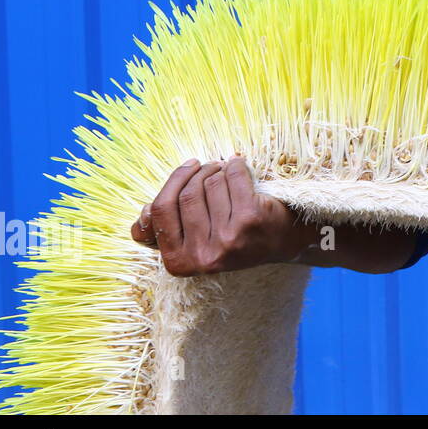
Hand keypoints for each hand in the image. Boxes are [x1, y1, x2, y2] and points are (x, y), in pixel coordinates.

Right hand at [131, 156, 311, 276]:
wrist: (282, 241)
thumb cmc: (233, 235)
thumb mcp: (195, 241)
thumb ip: (167, 228)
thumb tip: (144, 211)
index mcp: (180, 263)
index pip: (161, 211)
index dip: (172, 183)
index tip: (187, 168)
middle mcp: (203, 255)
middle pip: (186, 195)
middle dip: (197, 172)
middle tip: (208, 165)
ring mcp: (227, 239)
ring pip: (210, 184)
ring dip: (217, 169)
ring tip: (225, 170)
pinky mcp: (249, 220)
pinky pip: (233, 176)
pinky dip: (236, 165)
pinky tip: (240, 166)